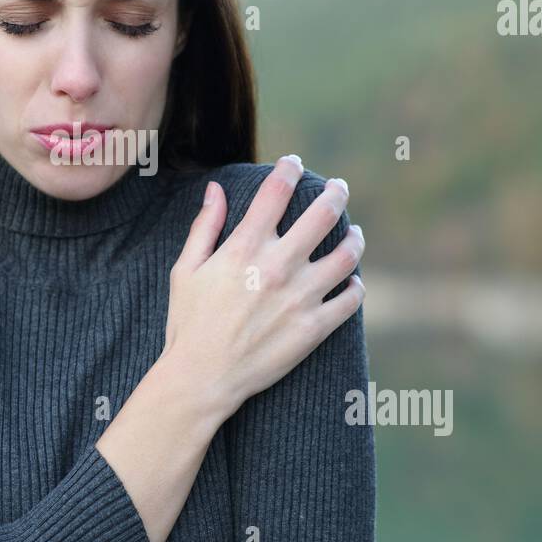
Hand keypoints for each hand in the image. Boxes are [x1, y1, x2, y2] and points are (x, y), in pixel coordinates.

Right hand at [162, 154, 365, 419]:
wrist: (202, 378)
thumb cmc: (188, 323)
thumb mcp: (186, 269)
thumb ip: (205, 226)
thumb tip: (216, 189)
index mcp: (244, 247)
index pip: (276, 192)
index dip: (289, 170)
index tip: (295, 164)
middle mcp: (277, 266)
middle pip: (323, 214)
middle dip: (336, 193)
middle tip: (339, 188)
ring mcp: (300, 298)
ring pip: (347, 255)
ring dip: (354, 239)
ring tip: (353, 234)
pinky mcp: (314, 328)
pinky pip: (350, 299)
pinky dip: (355, 286)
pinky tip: (351, 282)